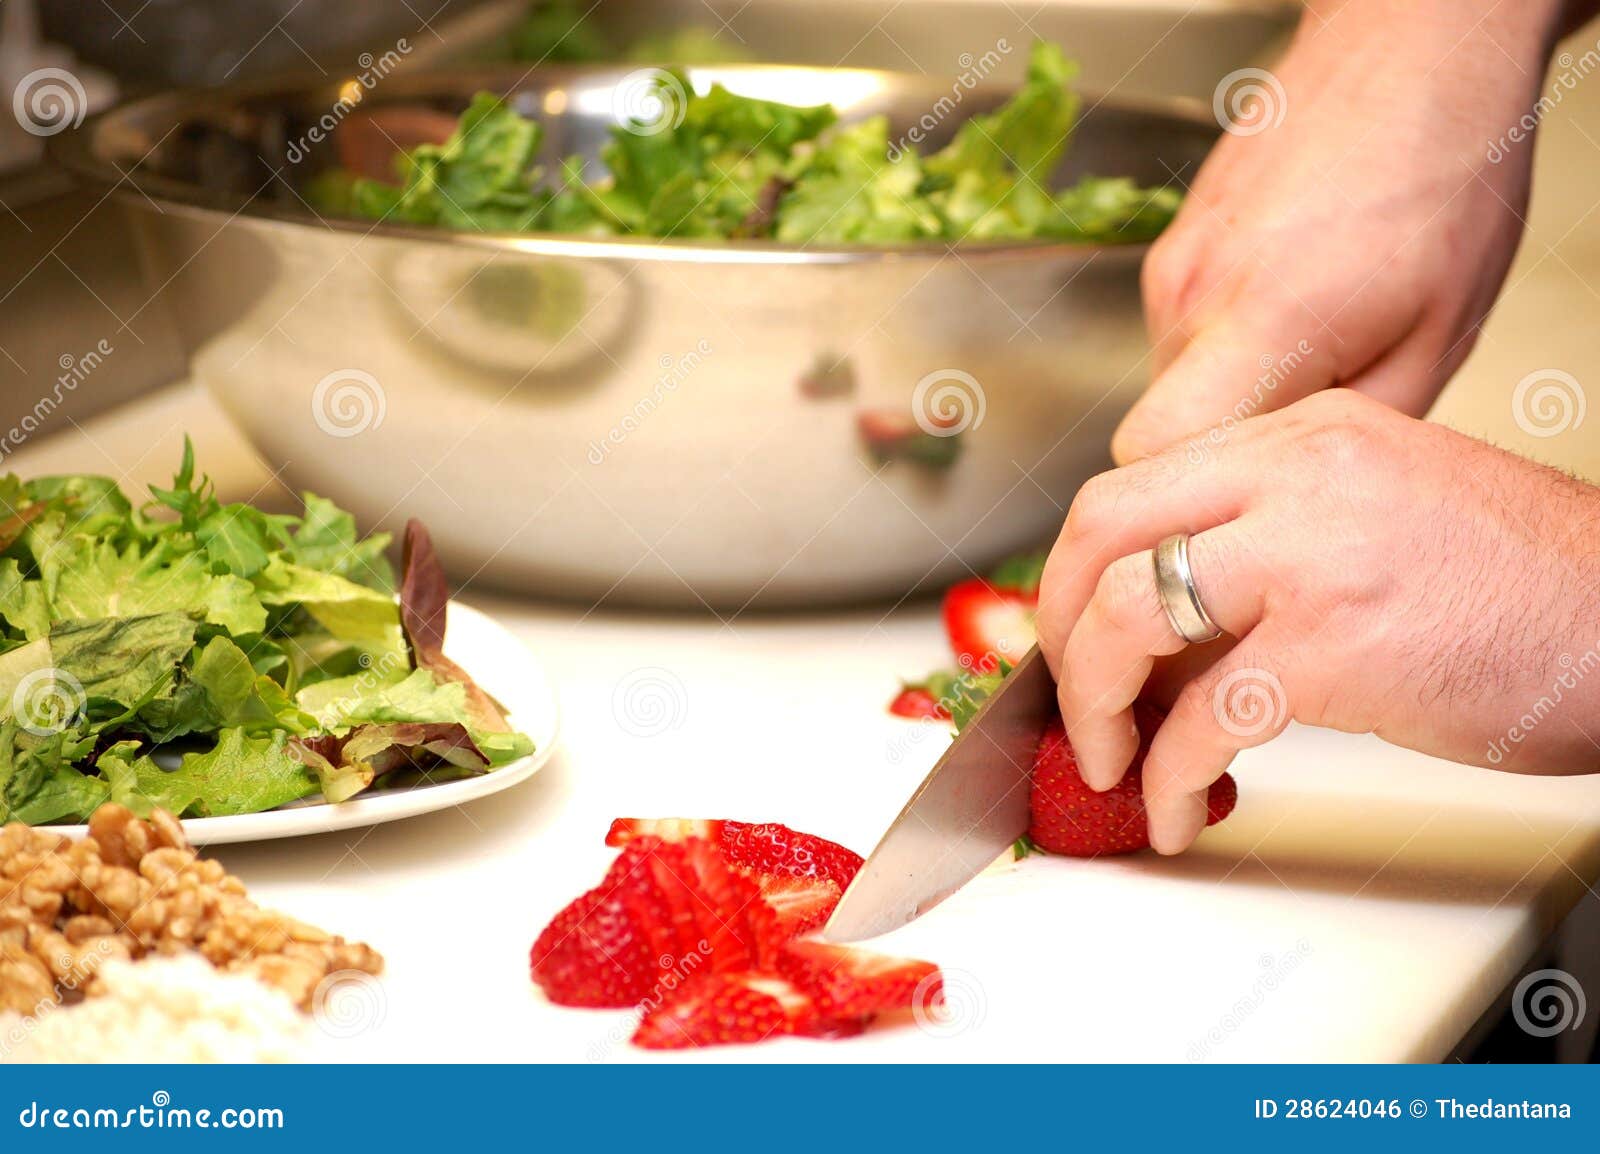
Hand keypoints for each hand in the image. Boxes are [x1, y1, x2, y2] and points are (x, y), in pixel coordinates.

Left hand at [1036, 389, 1599, 853]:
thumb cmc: (1518, 588)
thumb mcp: (1375, 515)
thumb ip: (1265, 542)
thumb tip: (1161, 627)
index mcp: (1301, 435)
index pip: (1135, 481)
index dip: (1080, 567)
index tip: (1074, 630)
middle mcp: (1295, 473)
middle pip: (1101, 530)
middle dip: (1057, 625)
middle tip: (1067, 694)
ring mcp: (1310, 553)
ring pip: (1127, 614)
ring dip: (1093, 704)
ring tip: (1108, 762)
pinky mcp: (1335, 645)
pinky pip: (1203, 717)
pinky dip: (1170, 778)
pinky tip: (1178, 810)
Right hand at [1113, 0, 1562, 463]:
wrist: (1411, 47)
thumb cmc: (1444, 171)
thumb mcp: (1442, 329)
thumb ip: (1361, 425)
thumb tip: (1303, 487)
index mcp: (1267, 317)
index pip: (1153, 455)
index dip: (1178, 498)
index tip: (1225, 508)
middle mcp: (1196, 290)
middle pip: (1159, 429)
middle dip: (1218, 451)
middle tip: (1293, 437)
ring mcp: (1175, 263)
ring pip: (1170, 382)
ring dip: (1226, 392)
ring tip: (1307, 351)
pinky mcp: (1173, 246)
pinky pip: (1178, 333)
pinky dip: (1224, 345)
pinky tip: (1290, 308)